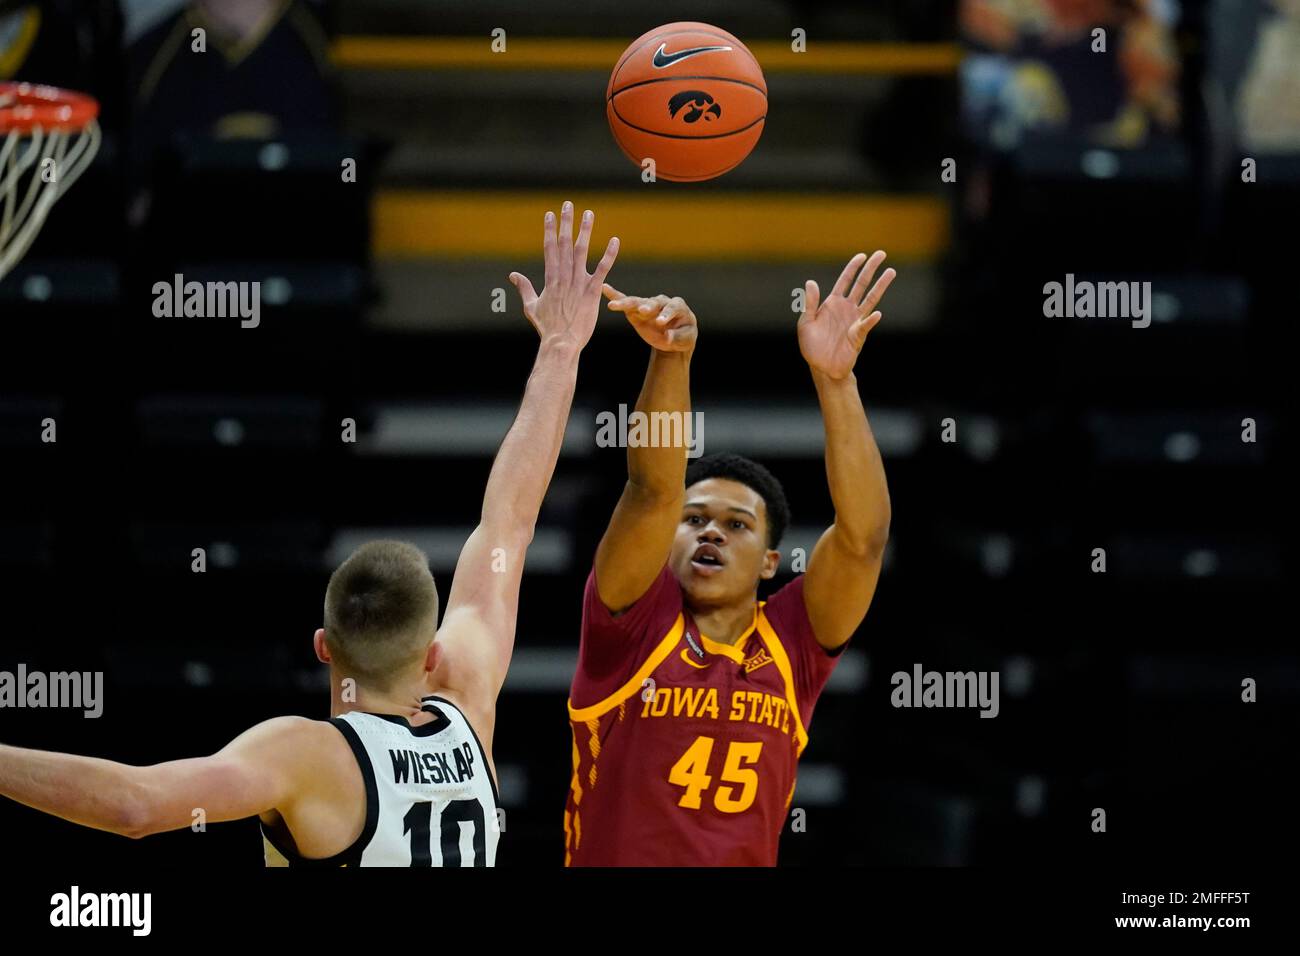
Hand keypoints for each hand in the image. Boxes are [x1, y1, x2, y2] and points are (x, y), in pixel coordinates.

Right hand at [508, 201, 619, 348]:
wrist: (561, 342)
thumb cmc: (547, 327)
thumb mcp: (531, 306)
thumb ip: (524, 288)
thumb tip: (513, 275)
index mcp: (550, 278)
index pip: (549, 248)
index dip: (549, 229)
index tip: (550, 214)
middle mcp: (564, 276)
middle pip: (565, 244)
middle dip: (566, 223)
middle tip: (568, 204)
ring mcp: (579, 283)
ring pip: (582, 251)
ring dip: (585, 231)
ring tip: (589, 214)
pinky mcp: (592, 292)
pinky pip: (602, 270)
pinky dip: (609, 255)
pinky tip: (615, 240)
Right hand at [601, 286, 697, 353]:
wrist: (674, 336)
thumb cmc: (683, 335)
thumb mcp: (685, 339)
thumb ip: (677, 337)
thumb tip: (667, 337)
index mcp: (677, 306)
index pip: (672, 308)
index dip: (666, 315)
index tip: (660, 323)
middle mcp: (661, 302)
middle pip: (652, 303)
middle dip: (647, 307)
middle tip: (642, 310)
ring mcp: (647, 305)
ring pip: (636, 302)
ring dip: (625, 303)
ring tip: (612, 305)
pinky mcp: (636, 311)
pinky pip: (625, 301)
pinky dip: (615, 296)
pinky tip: (604, 288)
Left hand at [798, 251, 895, 379]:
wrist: (821, 367)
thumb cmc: (812, 346)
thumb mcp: (806, 323)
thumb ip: (810, 303)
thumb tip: (810, 282)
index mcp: (833, 303)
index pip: (845, 281)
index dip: (853, 267)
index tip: (862, 255)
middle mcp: (847, 309)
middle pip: (861, 284)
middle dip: (871, 269)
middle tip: (882, 253)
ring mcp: (855, 321)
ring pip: (871, 299)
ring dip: (880, 286)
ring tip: (891, 272)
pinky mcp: (858, 335)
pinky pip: (865, 326)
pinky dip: (870, 320)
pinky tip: (876, 314)